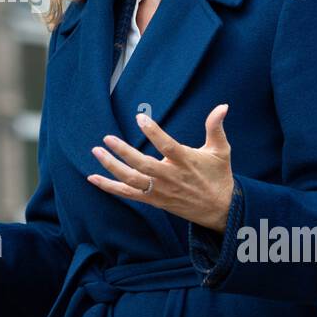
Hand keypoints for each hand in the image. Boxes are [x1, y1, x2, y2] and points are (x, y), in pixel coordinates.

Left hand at [87, 104, 234, 232]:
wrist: (220, 210)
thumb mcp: (221, 150)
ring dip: (111, 167)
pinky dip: (109, 187)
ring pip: (132, 180)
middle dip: (123, 152)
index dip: (153, 132)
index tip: (140, 117)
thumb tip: (222, 106)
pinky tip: (93, 178)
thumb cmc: (219, 176)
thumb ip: (216, 127)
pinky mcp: (154, 200)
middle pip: (143, 165)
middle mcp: (171, 177)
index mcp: (186, 162)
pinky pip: (128, 194)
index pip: (167, 146)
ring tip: (97, 152)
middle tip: (107, 138)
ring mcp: (160, 191)